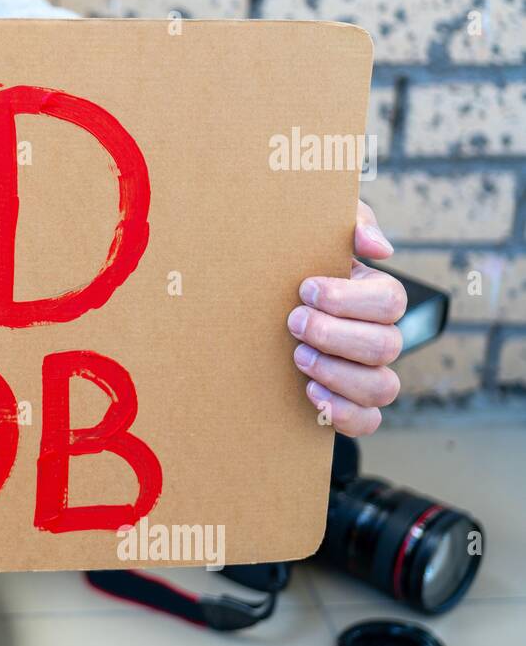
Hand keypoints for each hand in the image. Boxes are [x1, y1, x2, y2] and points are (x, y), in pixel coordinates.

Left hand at [288, 200, 405, 436]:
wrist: (255, 312)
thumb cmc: (292, 267)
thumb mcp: (315, 234)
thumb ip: (351, 224)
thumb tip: (380, 248)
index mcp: (375, 296)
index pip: (390, 300)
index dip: (349, 299)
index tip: (305, 289)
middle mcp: (379, 337)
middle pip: (385, 345)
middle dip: (334, 335)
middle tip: (293, 322)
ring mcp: (368, 374)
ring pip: (383, 388)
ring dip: (337, 373)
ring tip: (298, 357)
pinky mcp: (350, 405)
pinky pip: (368, 421)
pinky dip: (343, 412)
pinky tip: (311, 393)